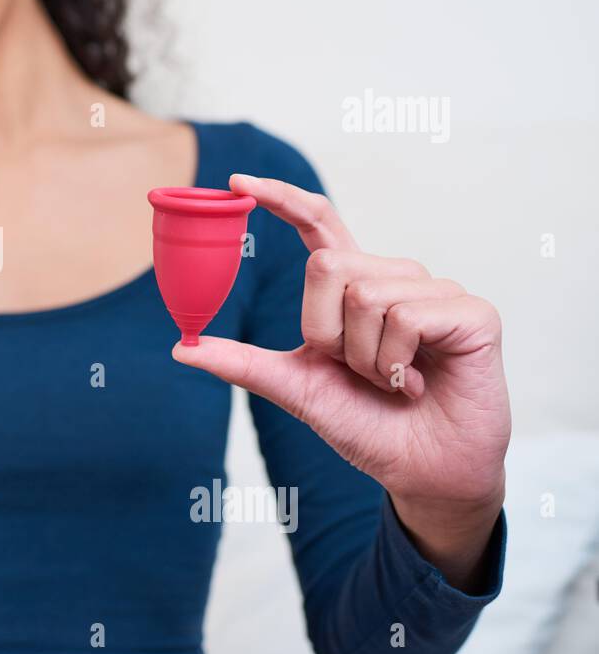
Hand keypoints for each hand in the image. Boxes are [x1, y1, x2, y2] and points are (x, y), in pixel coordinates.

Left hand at [172, 174, 510, 520]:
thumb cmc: (367, 425)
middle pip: (327, 265)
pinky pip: (408, 318)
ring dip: (365, 357)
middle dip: (326, 332)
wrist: (422, 470)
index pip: (318, 224)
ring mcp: (436, 291)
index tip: (238, 183)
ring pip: (365, 295)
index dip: (283, 198)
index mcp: (354, 287)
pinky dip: (398, 363)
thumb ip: (244, 364)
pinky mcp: (472, 313)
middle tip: (357, 371)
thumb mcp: (296, 389)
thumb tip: (182, 349)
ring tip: (392, 380)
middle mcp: (394, 278)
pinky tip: (417, 383)